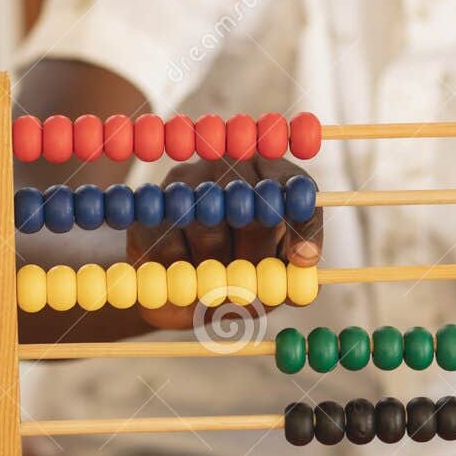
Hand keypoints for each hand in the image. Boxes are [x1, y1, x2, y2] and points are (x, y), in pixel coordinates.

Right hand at [126, 154, 322, 330]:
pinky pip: (168, 240)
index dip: (302, 223)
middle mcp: (232, 165)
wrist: (178, 290)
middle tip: (249, 281)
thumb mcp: (272, 282)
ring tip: (215, 279)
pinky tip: (184, 276)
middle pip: (250, 203)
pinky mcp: (150, 203)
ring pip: (207, 223)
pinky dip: (180, 270)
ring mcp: (188, 179)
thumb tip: (304, 261)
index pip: (296, 188)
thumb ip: (292, 275)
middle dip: (254, 254)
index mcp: (273, 178)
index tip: (302, 260)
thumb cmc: (238, 279)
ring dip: (215, 265)